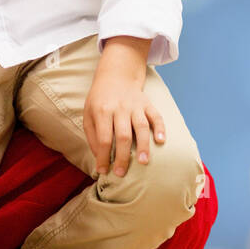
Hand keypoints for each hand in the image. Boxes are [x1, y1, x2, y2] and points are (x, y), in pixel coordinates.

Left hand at [83, 41, 165, 177]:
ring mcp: (135, 105)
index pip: (104, 138)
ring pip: (141, 127)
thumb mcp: (88, 113)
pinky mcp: (147, 103)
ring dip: (143, 145)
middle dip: (123, 157)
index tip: (104, 171)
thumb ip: (92, 135)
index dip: (103, 157)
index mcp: (102, 111)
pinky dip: (160, 128)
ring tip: (143, 162)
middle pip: (123, 135)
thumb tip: (99, 158)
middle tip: (122, 173)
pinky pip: (155, 115)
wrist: (116, 75)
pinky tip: (161, 140)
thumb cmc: (99, 99)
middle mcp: (119, 108)